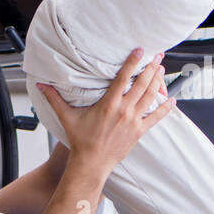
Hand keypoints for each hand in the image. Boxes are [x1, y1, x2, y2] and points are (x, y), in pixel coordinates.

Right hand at [36, 48, 175, 176]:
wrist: (91, 163)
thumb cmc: (81, 140)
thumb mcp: (67, 117)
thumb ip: (54, 98)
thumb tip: (40, 85)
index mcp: (109, 104)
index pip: (123, 77)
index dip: (133, 62)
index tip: (140, 50)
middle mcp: (124, 110)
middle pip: (142, 84)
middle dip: (151, 68)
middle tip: (157, 55)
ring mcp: (133, 121)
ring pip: (150, 97)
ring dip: (158, 82)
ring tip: (162, 69)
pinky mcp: (139, 131)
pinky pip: (156, 117)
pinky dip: (166, 108)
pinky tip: (173, 100)